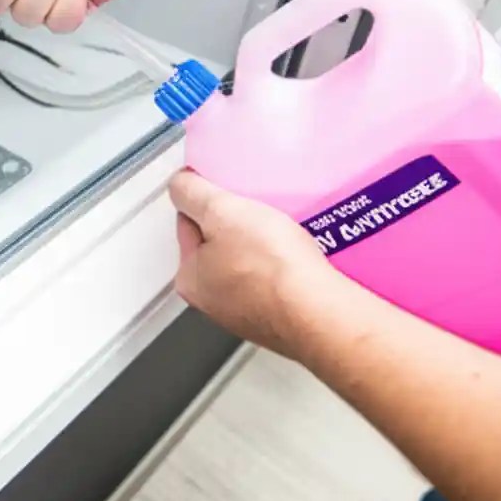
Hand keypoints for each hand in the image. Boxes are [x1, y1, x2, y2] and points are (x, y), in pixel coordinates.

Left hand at [169, 171, 357, 358]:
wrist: (322, 312)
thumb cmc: (270, 266)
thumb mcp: (222, 213)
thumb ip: (193, 193)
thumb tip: (179, 183)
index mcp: (190, 278)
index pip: (187, 224)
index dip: (203, 199)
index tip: (222, 185)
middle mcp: (214, 302)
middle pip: (218, 245)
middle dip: (236, 223)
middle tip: (256, 203)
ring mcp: (249, 313)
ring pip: (250, 263)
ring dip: (263, 242)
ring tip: (282, 223)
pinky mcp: (281, 317)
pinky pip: (277, 280)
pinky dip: (285, 264)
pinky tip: (300, 252)